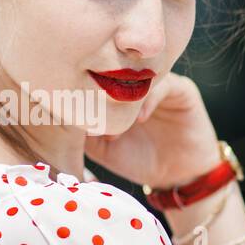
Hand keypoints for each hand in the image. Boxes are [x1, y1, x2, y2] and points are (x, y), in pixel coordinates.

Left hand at [84, 72, 219, 189]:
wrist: (177, 176)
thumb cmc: (137, 160)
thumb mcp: (102, 148)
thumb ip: (84, 132)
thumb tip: (62, 118)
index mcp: (118, 90)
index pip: (98, 75)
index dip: (84, 86)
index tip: (72, 107)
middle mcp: (138, 81)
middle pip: (118, 68)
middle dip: (103, 87)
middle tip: (92, 110)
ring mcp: (160, 82)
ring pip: (140, 73)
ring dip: (126, 94)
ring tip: (116, 120)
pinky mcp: (182, 89)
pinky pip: (165, 84)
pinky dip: (149, 99)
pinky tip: (140, 119)